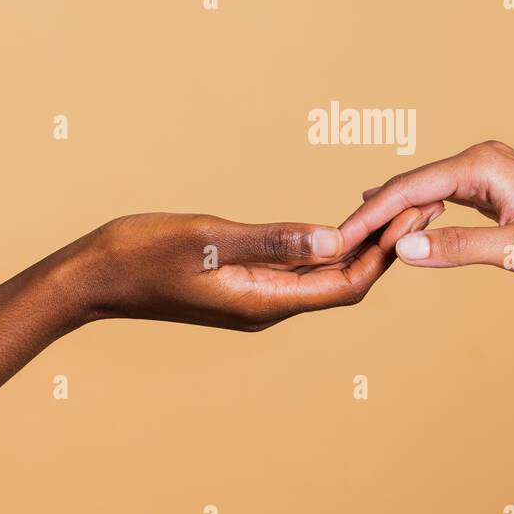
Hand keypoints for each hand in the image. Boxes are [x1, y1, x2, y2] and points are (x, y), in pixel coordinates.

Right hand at [76, 204, 442, 330]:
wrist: (93, 276)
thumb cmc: (142, 254)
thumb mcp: (208, 238)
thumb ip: (272, 239)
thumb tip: (334, 239)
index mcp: (264, 302)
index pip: (346, 284)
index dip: (385, 253)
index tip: (414, 215)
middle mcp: (267, 306)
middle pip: (343, 283)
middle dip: (384, 248)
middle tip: (419, 207)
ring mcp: (253, 297)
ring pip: (322, 278)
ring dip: (358, 248)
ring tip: (392, 212)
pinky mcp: (240, 284)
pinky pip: (296, 271)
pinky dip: (324, 249)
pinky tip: (338, 227)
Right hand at [338, 141, 513, 285]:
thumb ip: (456, 248)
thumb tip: (402, 250)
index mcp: (482, 164)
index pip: (410, 188)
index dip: (371, 214)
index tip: (341, 237)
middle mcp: (481, 158)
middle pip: (412, 186)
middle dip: (376, 215)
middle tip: (341, 246)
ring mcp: (486, 171)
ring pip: (425, 192)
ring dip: (396, 217)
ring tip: (361, 242)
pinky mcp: (492, 187)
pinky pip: (443, 199)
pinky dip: (420, 217)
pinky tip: (399, 231)